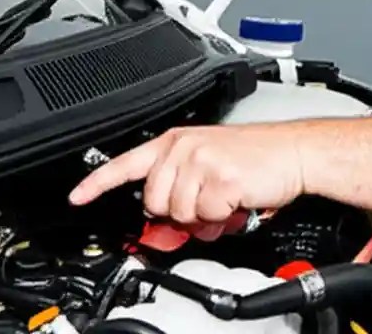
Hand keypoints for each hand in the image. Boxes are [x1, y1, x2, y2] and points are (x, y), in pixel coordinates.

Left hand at [68, 124, 307, 228]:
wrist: (294, 153)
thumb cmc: (257, 160)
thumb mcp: (209, 170)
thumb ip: (179, 193)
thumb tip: (162, 229)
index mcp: (176, 141)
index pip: (126, 163)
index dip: (97, 183)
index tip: (77, 196)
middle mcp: (184, 147)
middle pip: (154, 202)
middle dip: (179, 213)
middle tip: (206, 203)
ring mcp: (201, 161)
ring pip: (178, 212)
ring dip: (203, 216)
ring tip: (224, 199)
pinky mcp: (220, 177)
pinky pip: (205, 216)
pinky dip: (222, 217)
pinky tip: (236, 199)